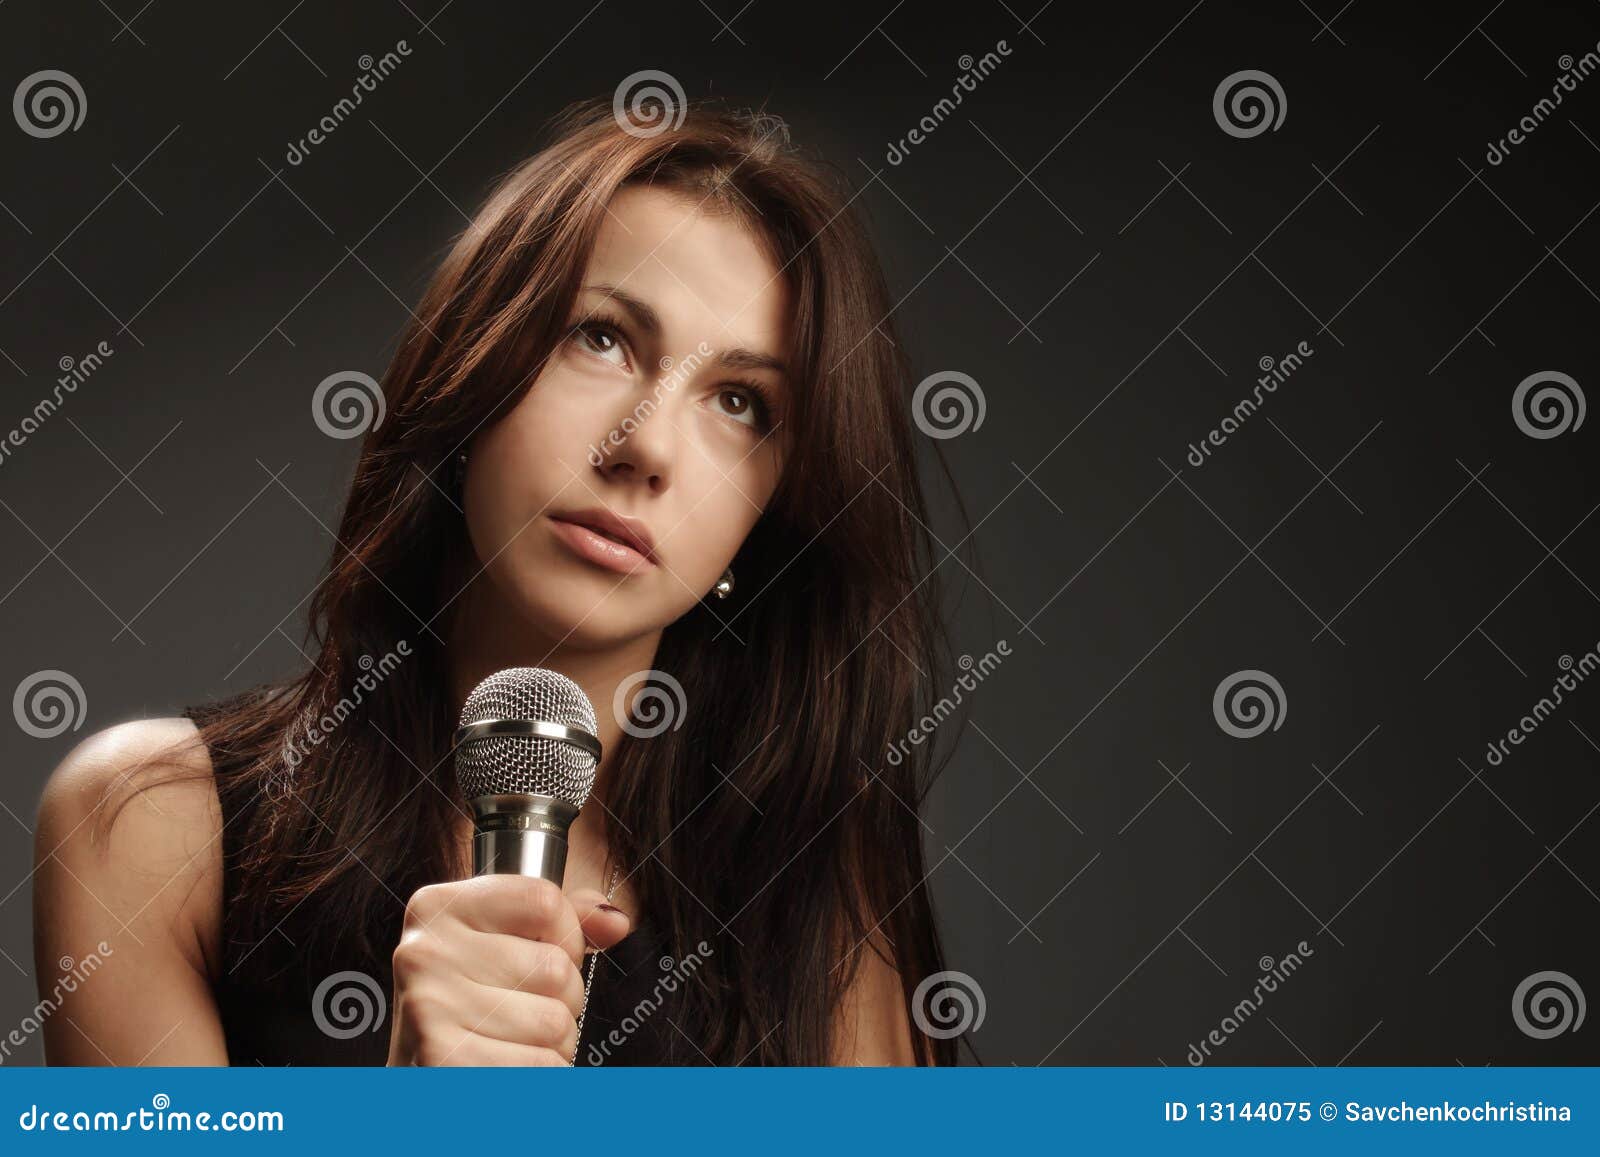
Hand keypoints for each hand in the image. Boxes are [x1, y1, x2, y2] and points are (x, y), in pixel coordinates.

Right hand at [386, 874, 630, 1065]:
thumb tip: (615, 922)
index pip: (546, 902)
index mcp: (437, 909)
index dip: (566, 937)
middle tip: (518, 1015)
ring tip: (509, 1046)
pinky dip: (540, 1078)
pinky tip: (503, 1071)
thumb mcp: (506, 946)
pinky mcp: (444, 1064)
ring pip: (556, 1023)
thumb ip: (565, 921)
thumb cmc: (468, 1012)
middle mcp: (425, 953)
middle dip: (560, 1000)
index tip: (538, 957)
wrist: (416, 1084)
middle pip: (557, 968)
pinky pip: (543, 1068)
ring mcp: (429, 1009)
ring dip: (552, 1045)